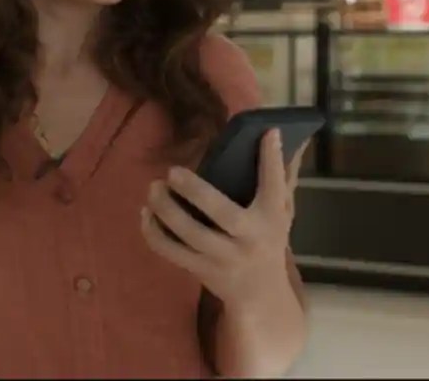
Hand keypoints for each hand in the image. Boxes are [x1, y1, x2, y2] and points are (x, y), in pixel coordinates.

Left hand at [141, 129, 307, 305]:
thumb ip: (281, 176)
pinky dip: (153, 233)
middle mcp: (248, 239)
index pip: (274, 185)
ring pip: (188, 234)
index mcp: (271, 219)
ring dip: (165, 210)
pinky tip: (146, 213)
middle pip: (220, 213)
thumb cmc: (270, 241)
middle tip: (172, 171)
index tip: (267, 132)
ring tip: (153, 188)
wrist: (262, 296)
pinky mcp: (200, 270)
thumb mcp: (282, 212)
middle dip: (195, 190)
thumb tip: (275, 134)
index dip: (271, 159)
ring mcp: (222, 258)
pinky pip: (170, 252)